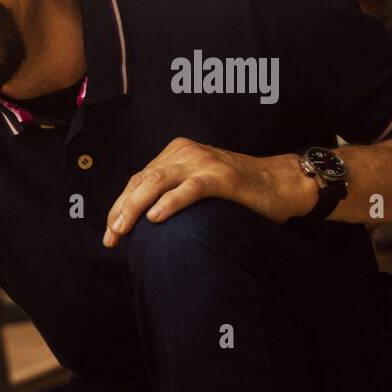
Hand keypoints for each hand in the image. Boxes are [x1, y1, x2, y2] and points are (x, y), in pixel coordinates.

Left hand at [102, 138, 316, 246]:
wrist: (282, 184)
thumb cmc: (237, 192)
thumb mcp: (196, 188)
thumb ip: (170, 194)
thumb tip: (138, 224)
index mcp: (175, 154)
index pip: (137, 180)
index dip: (119, 207)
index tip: (109, 235)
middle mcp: (185, 153)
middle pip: (141, 181)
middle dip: (121, 211)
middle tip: (111, 238)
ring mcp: (203, 162)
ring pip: (158, 181)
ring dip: (136, 206)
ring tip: (123, 229)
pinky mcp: (222, 176)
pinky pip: (190, 189)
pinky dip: (170, 202)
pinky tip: (155, 218)